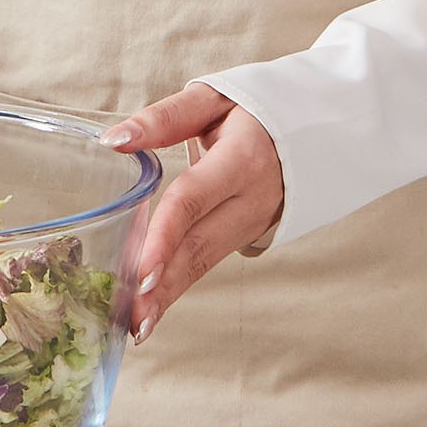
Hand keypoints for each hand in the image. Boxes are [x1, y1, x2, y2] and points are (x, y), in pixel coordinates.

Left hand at [98, 85, 283, 343]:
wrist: (313, 130)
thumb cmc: (254, 111)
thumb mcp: (214, 99)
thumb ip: (165, 118)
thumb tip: (112, 140)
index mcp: (241, 161)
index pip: (194, 200)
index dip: (164, 236)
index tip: (138, 270)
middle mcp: (249, 200)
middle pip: (198, 246)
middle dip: (164, 285)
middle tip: (132, 317)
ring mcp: (250, 224)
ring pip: (203, 263)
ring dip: (168, 298)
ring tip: (135, 327)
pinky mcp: (241, 236)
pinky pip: (206, 264)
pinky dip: (176, 290)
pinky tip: (148, 315)